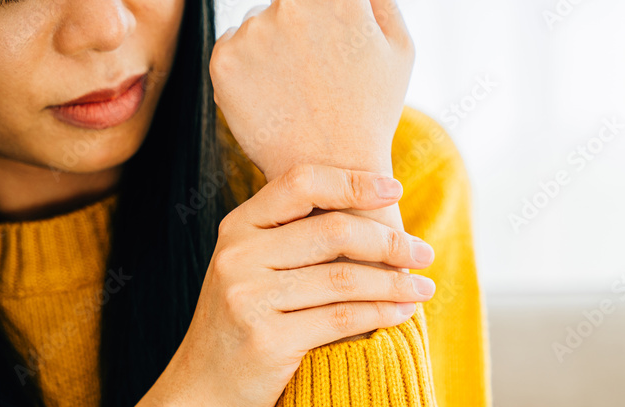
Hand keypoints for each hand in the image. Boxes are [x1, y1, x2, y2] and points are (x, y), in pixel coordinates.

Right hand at [161, 164, 435, 406]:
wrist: (202, 393)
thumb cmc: (244, 325)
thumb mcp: (252, 270)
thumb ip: (294, 240)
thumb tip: (374, 212)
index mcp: (238, 229)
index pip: (302, 184)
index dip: (353, 182)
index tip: (396, 189)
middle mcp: (239, 257)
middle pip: (334, 232)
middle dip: (390, 241)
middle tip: (424, 253)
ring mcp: (250, 299)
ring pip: (345, 279)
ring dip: (395, 282)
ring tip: (425, 287)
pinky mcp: (269, 340)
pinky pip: (342, 319)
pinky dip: (381, 314)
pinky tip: (404, 313)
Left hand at [210, 0, 414, 179]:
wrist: (336, 171)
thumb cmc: (372, 108)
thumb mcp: (400, 46)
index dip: (322, 14)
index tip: (324, 38)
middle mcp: (291, 5)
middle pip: (287, 2)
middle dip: (299, 24)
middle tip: (317, 67)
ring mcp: (254, 32)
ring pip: (258, 22)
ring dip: (272, 45)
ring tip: (299, 89)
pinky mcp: (225, 60)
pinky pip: (233, 48)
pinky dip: (249, 68)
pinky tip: (277, 97)